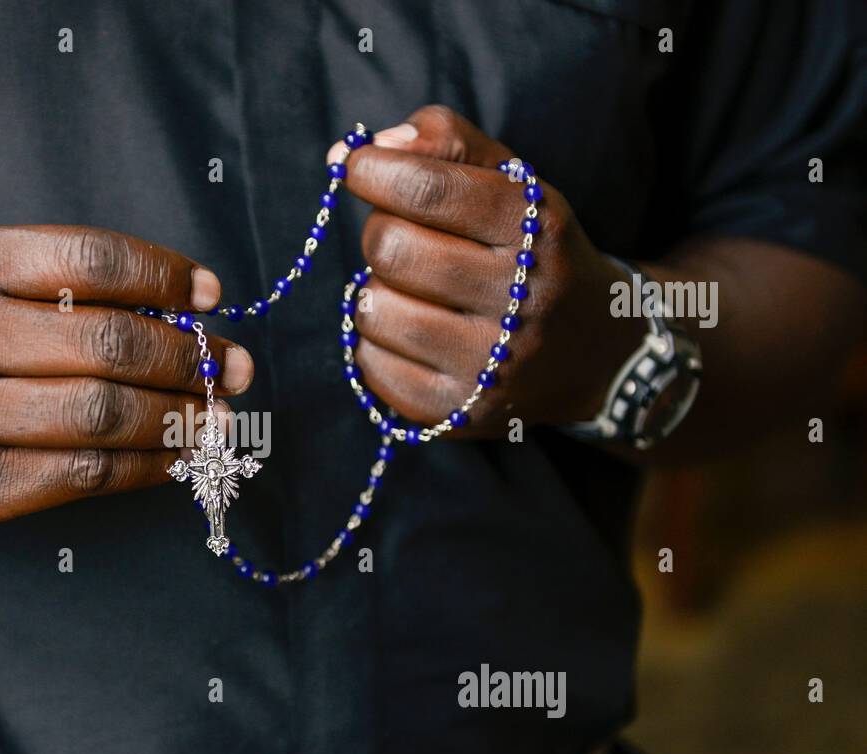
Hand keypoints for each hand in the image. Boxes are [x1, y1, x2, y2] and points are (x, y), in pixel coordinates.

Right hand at [0, 225, 250, 535]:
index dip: (166, 275)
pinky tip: (174, 457)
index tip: (208, 294)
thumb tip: (177, 309)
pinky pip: (86, 476)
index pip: (91, 259)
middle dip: (192, 358)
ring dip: (181, 417)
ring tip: (217, 415)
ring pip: (107, 416)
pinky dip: (147, 467)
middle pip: (112, 345)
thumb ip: (50, 281)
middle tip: (232, 366)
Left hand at [330, 106, 641, 435]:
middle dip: (379, 232)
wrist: (599, 352)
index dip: (373, 170)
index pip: (430, 188)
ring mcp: (491, 364)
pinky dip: (376, 342)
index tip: (352, 165)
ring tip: (411, 291)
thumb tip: (367, 148)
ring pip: (376, 310)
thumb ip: (449, 144)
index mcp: (537, 228)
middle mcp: (520, 299)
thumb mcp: (516, 183)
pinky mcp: (461, 412)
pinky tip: (410, 332)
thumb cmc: (536, 250)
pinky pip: (373, 366)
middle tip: (400, 237)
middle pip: (392, 249)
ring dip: (376, 292)